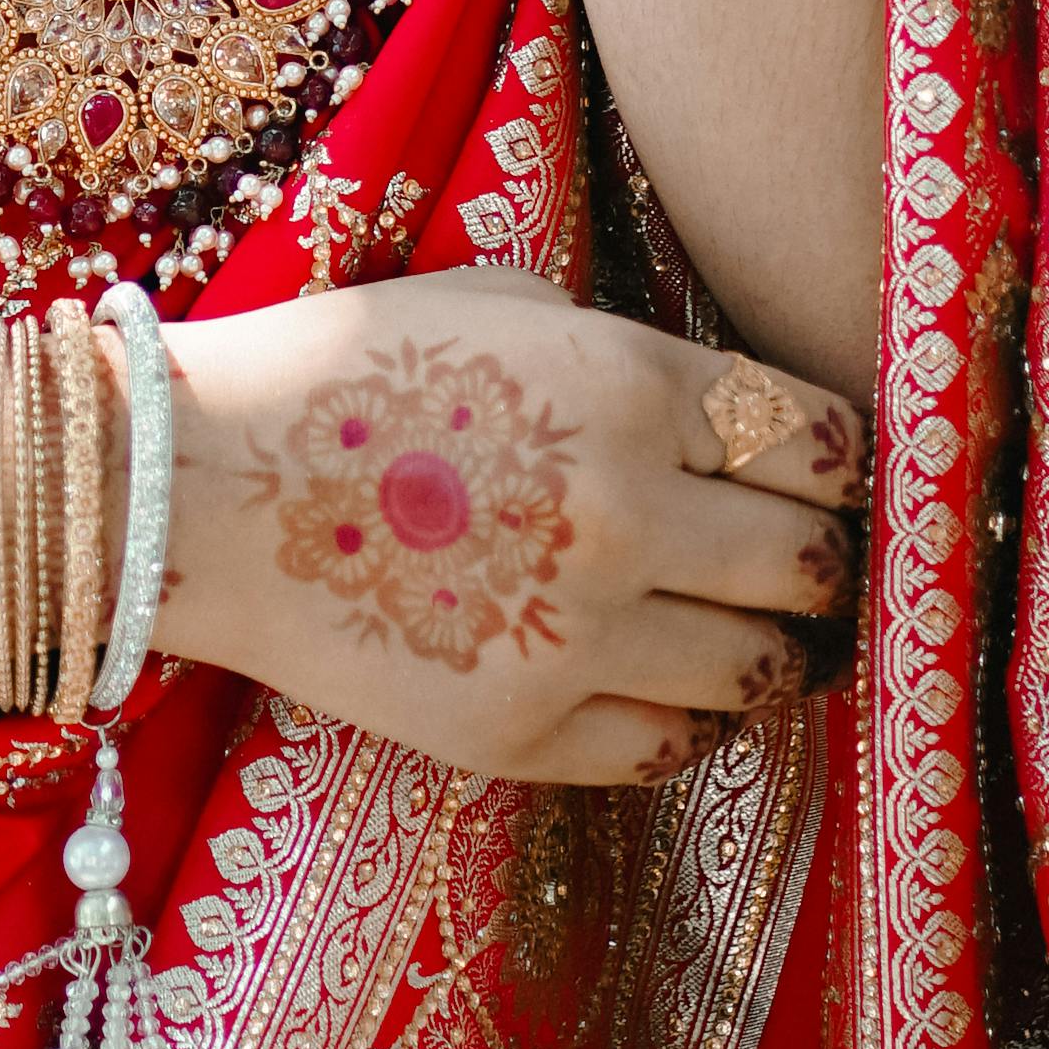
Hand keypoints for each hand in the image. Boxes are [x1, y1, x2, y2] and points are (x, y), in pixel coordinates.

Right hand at [154, 268, 864, 788]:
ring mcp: (577, 632)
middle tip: (815, 571)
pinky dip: (694, 723)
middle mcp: (625, 510)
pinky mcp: (524, 729)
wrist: (198, 488)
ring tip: (760, 639)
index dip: (850, 469)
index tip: (840, 484)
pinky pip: (670, 748)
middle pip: (809, 565)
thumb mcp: (500, 301)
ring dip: (774, 654)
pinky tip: (675, 691)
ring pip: (759, 670)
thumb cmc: (343, 370)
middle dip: (826, 568)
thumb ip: (629, 351)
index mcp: (627, 383)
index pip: (821, 445)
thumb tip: (731, 413)